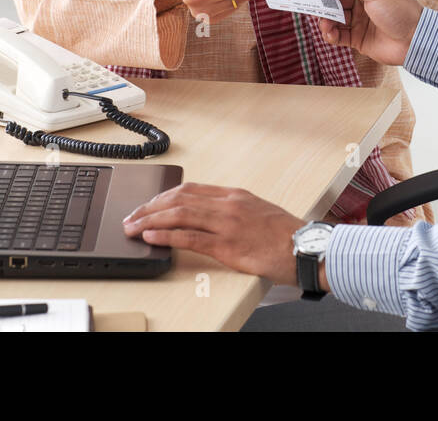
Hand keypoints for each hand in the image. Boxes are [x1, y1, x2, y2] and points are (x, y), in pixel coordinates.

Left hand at [123, 183, 304, 285]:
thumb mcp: (257, 211)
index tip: (148, 204)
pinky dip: (167, 236)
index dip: (164, 196)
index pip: (190, 189)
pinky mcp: (227, 245)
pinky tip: (152, 237)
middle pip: (179, 199)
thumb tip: (207, 217)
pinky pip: (189, 238)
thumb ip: (232, 210)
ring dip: (150, 220)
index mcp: (234, 194)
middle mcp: (227, 204)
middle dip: (150, 207)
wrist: (306, 248)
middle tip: (131, 216)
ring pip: (179, 215)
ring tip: (133, 227)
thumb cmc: (285, 234)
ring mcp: (226, 224)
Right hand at [313, 0, 423, 66]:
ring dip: (326, 20)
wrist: (415, 41)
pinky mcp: (358, 37)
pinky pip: (338, 34)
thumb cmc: (400, 10)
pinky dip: (331, 34)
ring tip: (325, 24)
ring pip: (334, 17)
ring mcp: (360, 19)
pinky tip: (330, 34)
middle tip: (309, 4)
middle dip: (322, 2)